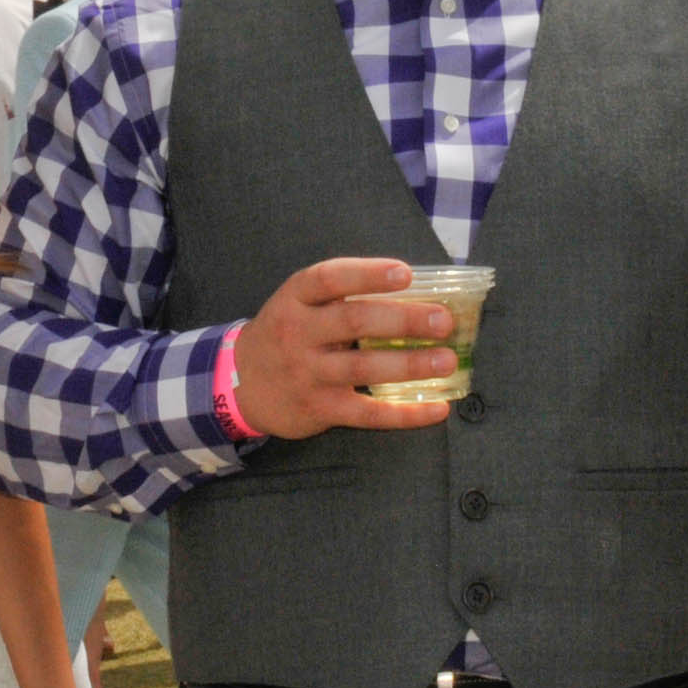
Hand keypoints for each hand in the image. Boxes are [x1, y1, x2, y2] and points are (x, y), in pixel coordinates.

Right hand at [231, 258, 459, 438]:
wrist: (240, 384)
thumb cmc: (285, 334)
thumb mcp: (297, 303)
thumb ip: (339, 295)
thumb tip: (413, 290)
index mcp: (295, 298)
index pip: (329, 278)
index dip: (367, 275)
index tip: (405, 274)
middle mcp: (298, 334)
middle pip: (354, 322)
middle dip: (404, 319)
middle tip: (443, 321)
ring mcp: (308, 374)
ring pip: (364, 368)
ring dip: (411, 364)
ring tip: (447, 360)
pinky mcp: (320, 409)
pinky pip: (369, 413)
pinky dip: (406, 413)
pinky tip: (437, 408)